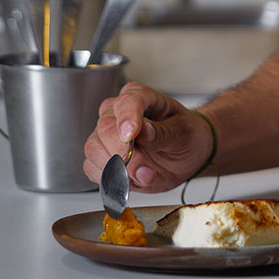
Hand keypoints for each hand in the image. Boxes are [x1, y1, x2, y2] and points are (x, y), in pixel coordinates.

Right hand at [83, 81, 213, 192]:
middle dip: (123, 154)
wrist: (186, 156)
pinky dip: (108, 179)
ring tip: (144, 177)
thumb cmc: (186, 135)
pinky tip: (128, 181)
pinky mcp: (102, 157)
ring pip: (94, 148)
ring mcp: (106, 134)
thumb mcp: (183, 132)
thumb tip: (143, 132)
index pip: (128, 101)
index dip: (127, 117)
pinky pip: (92, 167)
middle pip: (105, 128)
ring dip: (116, 169)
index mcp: (141, 96)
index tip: (131, 134)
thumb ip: (162, 133)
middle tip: (146, 171)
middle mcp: (118, 112)